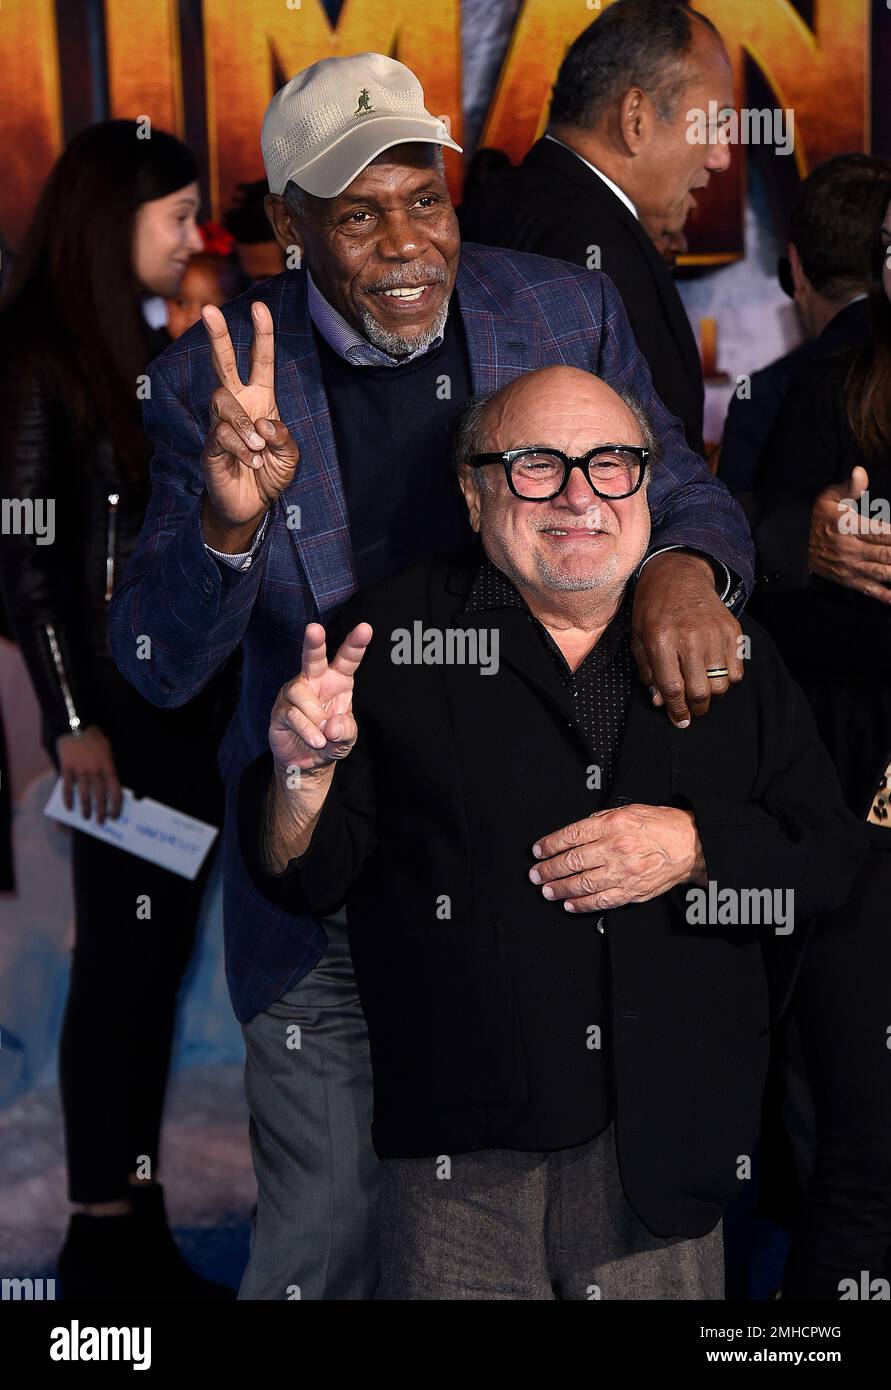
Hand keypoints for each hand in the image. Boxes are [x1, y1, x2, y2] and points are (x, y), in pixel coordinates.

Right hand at [55, 726, 122, 824]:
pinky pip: (68, 789)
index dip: (116, 806)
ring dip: (86, 810)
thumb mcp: (107, 750)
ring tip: (86, 818)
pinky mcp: (67, 770)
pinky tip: (69, 808)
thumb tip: (112, 784)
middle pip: (100, 798)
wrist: (75, 725)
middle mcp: (96, 772)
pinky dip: (68, 800)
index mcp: (108, 767)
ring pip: (84, 796)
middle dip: (101, 813)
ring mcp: (80, 772)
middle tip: (101, 821)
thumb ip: (109, 767)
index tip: (115, 815)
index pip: (115, 792)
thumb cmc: (93, 737)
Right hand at [200, 301, 299, 536]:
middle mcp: (237, 406)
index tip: (260, 307)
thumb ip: (283, 438)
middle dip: (217, 336)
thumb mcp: (290, 456)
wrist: (251, 507)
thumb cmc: (270, 475)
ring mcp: (220, 424)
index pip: (259, 362)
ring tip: (259, 452)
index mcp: (260, 401)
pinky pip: (220, 434)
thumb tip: (263, 424)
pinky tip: (252, 464)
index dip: (261, 335)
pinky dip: (242, 449)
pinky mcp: (209, 446)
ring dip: (243, 425)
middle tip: (208, 309)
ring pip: (222, 400)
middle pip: (223, 364)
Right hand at [268, 622, 372, 773]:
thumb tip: (332, 726)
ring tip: (323, 737)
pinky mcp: (280, 709)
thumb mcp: (347, 738)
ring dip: (315, 717)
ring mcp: (294, 693)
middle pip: (313, 657)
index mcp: (337, 680)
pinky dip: (307, 729)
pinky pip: (292, 714)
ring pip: (301, 693)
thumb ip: (345, 731)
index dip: (355, 644)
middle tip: (314, 629)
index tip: (365, 629)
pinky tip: (316, 740)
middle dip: (314, 643)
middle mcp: (314, 680)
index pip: (347, 659)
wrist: (306, 762)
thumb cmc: (330, 740)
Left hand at [529, 803, 706, 912]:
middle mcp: (616, 848)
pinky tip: (569, 904)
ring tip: (547, 890)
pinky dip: (583, 904)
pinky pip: (602, 900)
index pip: (571, 836)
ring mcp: (624, 872)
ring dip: (560, 888)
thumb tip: (576, 834)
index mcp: (612, 825)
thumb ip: (600, 820)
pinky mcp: (632, 891)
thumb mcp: (628, 811)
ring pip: (583, 884)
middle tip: (535, 874)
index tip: (537, 851)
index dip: (550, 845)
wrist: (690, 845)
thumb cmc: (660, 826)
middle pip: (572, 861)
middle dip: (549, 869)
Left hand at [631, 551, 743, 726]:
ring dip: (712, 695)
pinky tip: (715, 672)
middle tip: (692, 709)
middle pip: (700, 691)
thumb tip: (659, 701)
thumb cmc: (654, 608)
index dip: (676, 710)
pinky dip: (728, 679)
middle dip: (696, 708)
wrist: (679, 574)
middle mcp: (690, 638)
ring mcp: (714, 634)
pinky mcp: (732, 631)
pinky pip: (737, 670)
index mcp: (661, 639)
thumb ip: (648, 671)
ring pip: (721, 684)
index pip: (672, 687)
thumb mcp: (639, 638)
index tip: (679, 720)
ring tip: (702, 688)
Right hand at [808, 467, 890, 605]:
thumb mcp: (829, 497)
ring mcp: (851, 567)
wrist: (792, 543)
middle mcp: (852, 549)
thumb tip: (860, 471)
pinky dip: (885, 595)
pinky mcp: (848, 580)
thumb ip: (849, 487)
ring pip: (883, 572)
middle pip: (888, 554)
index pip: (884, 533)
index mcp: (850, 527)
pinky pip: (870, 589)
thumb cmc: (815, 517)